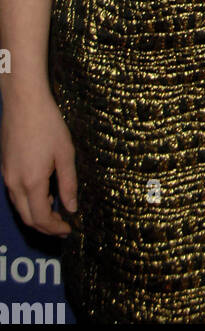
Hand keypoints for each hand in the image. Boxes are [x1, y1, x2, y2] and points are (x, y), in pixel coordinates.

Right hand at [0, 88, 77, 235]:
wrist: (24, 101)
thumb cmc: (48, 124)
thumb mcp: (65, 153)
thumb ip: (68, 183)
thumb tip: (72, 207)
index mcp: (31, 182)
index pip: (41, 218)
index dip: (55, 228)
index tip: (69, 229)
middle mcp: (14, 183)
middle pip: (27, 217)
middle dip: (45, 226)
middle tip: (63, 227)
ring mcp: (6, 175)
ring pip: (19, 206)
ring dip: (36, 213)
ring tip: (56, 208)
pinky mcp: (4, 167)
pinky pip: (14, 193)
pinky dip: (28, 200)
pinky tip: (43, 190)